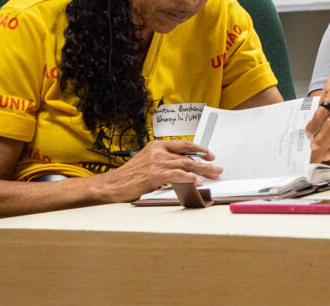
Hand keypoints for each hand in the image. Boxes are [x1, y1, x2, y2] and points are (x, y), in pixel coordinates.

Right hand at [98, 140, 220, 201]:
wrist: (112, 185)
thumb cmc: (130, 176)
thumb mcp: (148, 162)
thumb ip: (165, 161)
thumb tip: (186, 168)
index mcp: (157, 145)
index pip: (183, 144)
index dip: (199, 149)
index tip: (210, 155)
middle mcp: (158, 151)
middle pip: (187, 155)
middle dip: (205, 162)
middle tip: (217, 167)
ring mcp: (156, 162)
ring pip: (186, 164)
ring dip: (202, 171)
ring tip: (213, 175)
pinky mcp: (154, 175)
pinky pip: (177, 175)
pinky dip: (189, 178)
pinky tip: (197, 182)